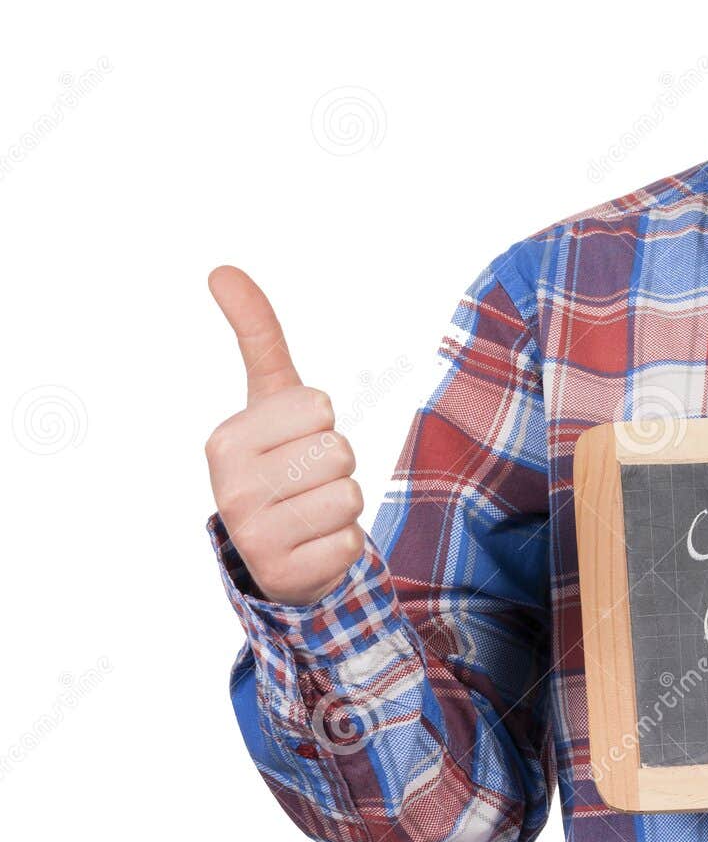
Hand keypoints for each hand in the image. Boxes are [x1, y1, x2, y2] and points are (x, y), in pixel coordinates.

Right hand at [204, 266, 363, 604]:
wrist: (279, 551)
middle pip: (338, 449)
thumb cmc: (281, 460)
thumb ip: (257, 334)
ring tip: (310, 511)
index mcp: (225, 440)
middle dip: (336, 462)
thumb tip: (222, 268)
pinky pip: (352, 540)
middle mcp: (229, 488)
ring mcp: (253, 536)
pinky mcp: (286, 574)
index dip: (321, 422)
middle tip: (306, 481)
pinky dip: (344, 543)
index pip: (319, 405)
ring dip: (343, 503)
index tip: (294, 441)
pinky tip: (313, 546)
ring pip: (350, 493)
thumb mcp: (272, 397)